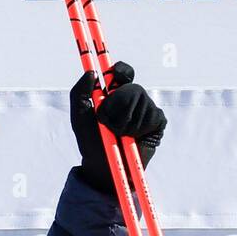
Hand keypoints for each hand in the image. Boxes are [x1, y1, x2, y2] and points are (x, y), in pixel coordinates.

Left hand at [70, 61, 165, 194]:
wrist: (104, 165)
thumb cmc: (90, 141)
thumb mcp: (78, 116)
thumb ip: (79, 92)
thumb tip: (91, 72)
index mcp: (115, 93)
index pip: (123, 72)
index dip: (121, 70)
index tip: (115, 75)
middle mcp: (132, 98)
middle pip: (132, 87)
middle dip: (116, 105)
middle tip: (106, 121)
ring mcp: (146, 108)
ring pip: (142, 101)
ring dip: (125, 121)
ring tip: (118, 134)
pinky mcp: (157, 121)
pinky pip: (152, 115)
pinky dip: (139, 128)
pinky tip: (133, 137)